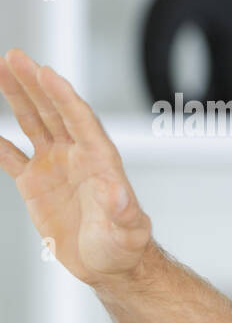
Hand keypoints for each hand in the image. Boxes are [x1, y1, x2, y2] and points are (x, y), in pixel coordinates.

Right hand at [0, 49, 152, 287]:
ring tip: (2, 68)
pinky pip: (12, 156)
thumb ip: (123, 212)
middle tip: (15, 56)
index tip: (47, 73)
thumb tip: (119, 193)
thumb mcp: (128, 231)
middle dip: (35, 84)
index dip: (64, 97)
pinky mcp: (36, 184)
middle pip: (54, 112)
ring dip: (18, 97)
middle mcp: (77, 157)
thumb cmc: (125, 248)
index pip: (80, 121)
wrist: (110, 266)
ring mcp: (55, 167)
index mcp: (100, 162)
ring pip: (34, 123)